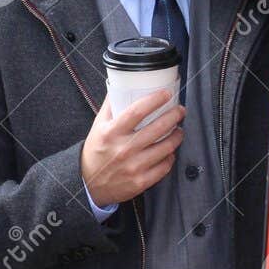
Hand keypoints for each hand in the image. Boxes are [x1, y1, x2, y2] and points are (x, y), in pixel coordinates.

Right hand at [80, 91, 184, 206]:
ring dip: (177, 136)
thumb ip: (110, 105)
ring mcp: (134, 166)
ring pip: (166, 148)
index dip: (155, 100)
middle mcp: (124, 149)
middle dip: (174, 116)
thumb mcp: (98, 126)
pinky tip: (170, 151)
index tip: (166, 94)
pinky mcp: (141, 181)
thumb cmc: (96, 151)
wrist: (88, 183)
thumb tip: (120, 84)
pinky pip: (164, 167)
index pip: (137, 111)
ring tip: (178, 130)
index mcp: (112, 132)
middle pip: (157, 128)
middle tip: (179, 110)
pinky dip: (170, 157)